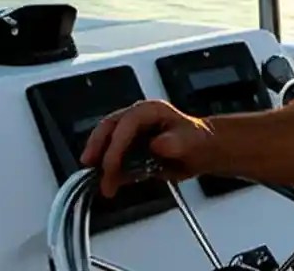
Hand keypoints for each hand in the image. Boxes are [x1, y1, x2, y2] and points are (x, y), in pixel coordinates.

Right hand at [79, 99, 215, 197]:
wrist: (202, 151)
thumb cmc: (198, 140)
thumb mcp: (190, 140)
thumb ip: (174, 142)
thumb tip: (156, 145)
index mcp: (150, 111)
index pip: (125, 125)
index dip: (114, 146)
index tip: (111, 167)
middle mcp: (137, 118)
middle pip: (108, 128)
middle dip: (97, 148)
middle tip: (91, 169)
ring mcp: (131, 132)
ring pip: (106, 141)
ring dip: (100, 161)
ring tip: (102, 181)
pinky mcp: (129, 147)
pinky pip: (113, 156)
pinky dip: (109, 169)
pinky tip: (112, 182)